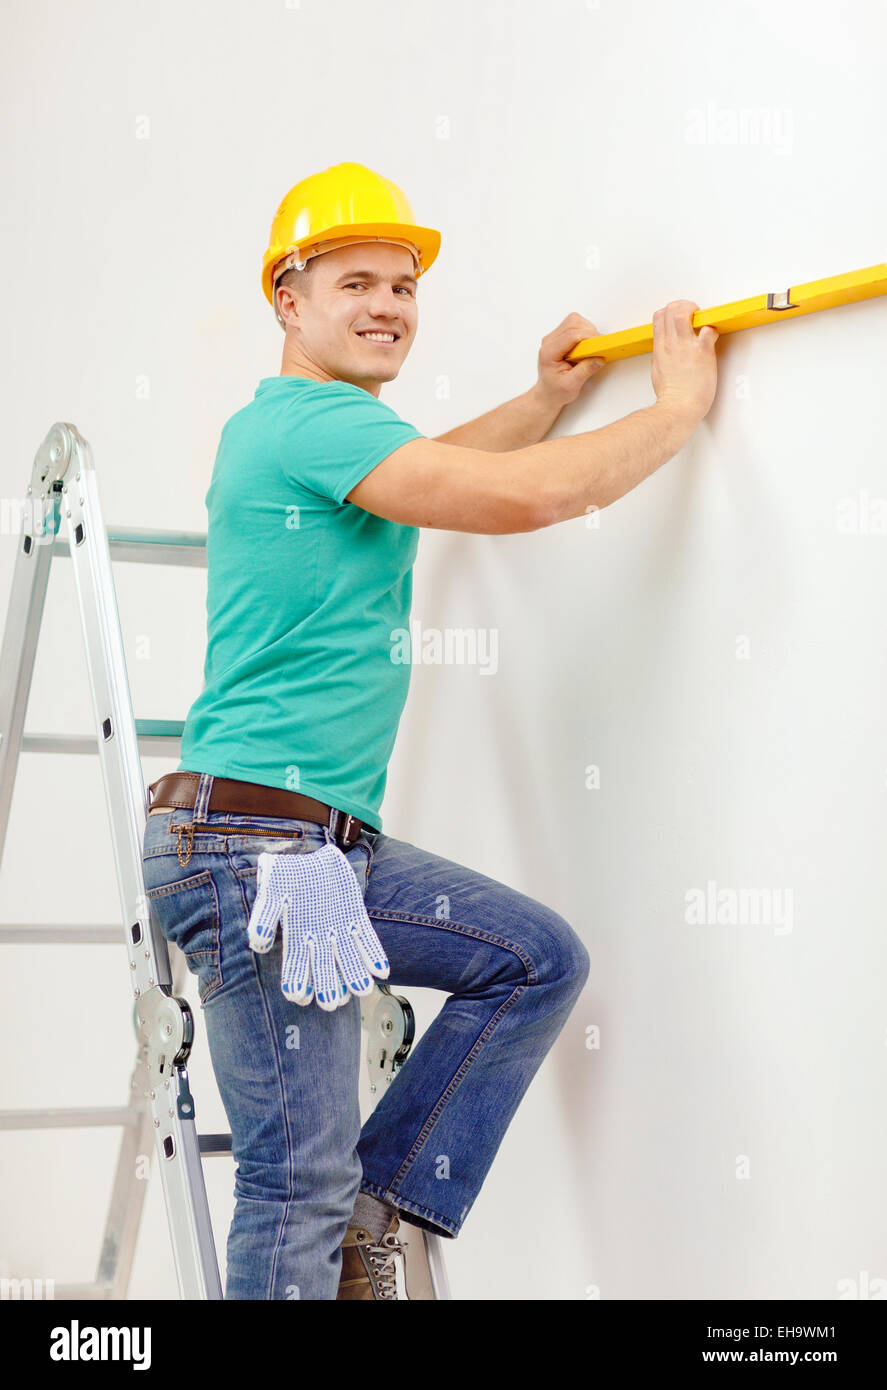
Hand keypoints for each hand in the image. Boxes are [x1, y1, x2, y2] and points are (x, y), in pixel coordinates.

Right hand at [246, 843, 389, 1009]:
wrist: (311, 857)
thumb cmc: (287, 875)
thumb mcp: (272, 890)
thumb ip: (264, 915)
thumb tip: (258, 941)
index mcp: (296, 936)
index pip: (295, 966)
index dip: (296, 981)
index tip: (298, 996)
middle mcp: (319, 939)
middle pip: (324, 968)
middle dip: (327, 986)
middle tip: (331, 1004)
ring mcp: (339, 930)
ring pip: (348, 958)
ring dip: (355, 975)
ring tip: (363, 990)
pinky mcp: (355, 918)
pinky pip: (366, 939)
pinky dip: (374, 954)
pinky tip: (382, 970)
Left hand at [535, 312, 606, 406]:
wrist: (547, 393)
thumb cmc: (555, 391)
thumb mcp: (571, 386)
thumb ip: (585, 371)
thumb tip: (599, 358)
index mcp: (549, 353)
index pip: (570, 335)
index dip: (588, 336)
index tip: (600, 343)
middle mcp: (550, 342)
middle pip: (572, 323)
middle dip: (589, 332)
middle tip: (597, 346)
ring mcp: (554, 338)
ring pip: (574, 321)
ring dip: (587, 330)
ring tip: (591, 347)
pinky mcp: (560, 337)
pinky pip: (574, 326)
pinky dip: (584, 332)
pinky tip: (586, 346)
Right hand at [651, 300, 718, 421]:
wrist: (677, 408)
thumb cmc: (670, 396)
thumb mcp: (658, 371)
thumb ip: (663, 357)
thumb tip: (668, 352)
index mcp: (660, 348)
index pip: (659, 316)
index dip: (670, 312)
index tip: (679, 318)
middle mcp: (671, 343)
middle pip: (672, 309)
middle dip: (684, 306)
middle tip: (693, 315)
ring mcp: (686, 346)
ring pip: (685, 312)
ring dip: (696, 312)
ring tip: (702, 322)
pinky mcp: (702, 351)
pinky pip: (708, 329)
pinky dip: (712, 329)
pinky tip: (712, 338)